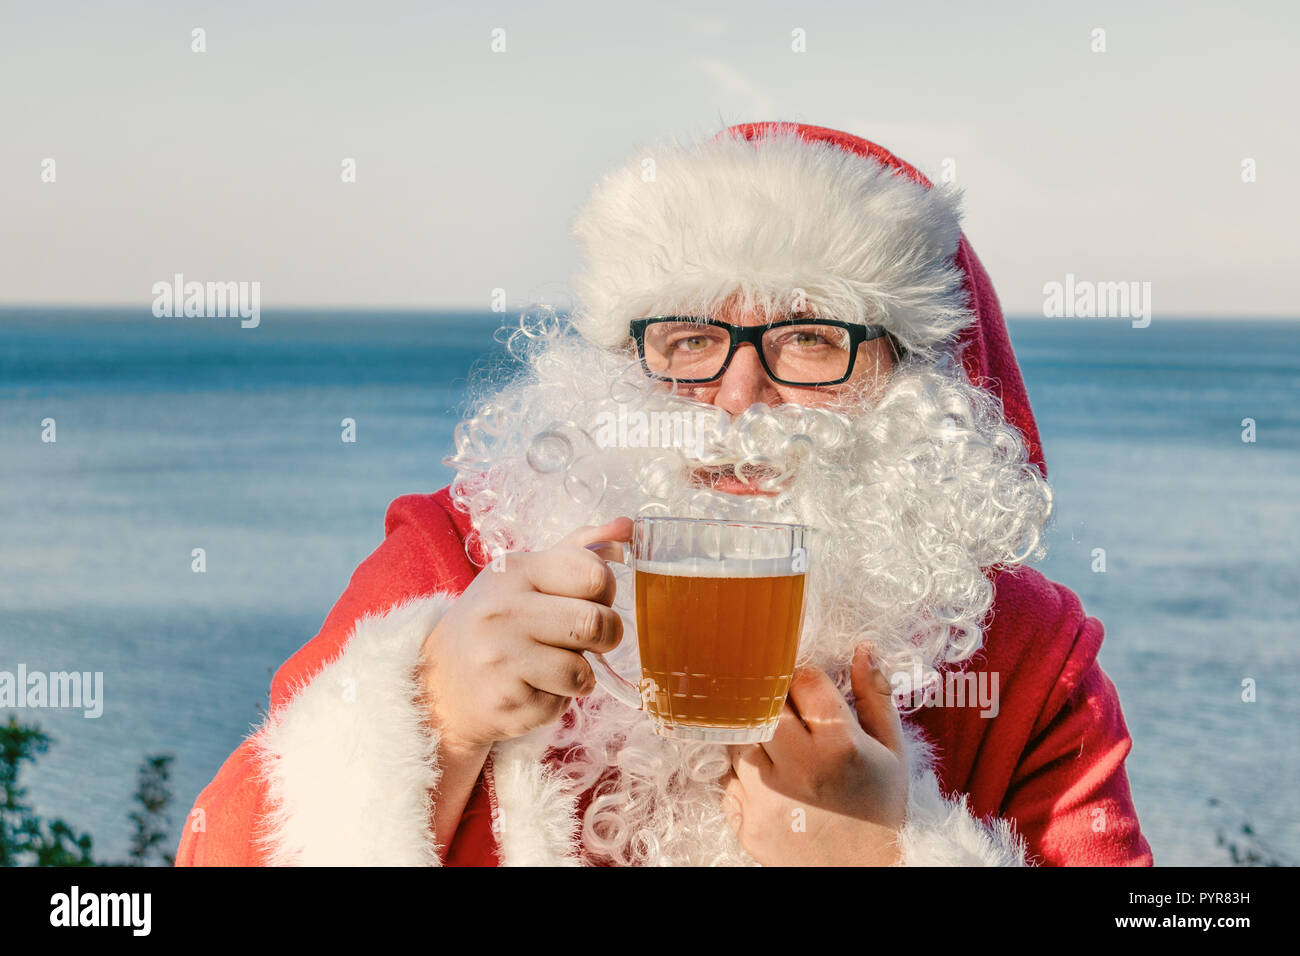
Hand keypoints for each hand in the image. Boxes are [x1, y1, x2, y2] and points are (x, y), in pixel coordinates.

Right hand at [419, 517, 632, 750]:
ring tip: (554, 666)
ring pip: (583, 671)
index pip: (594, 574)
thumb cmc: (497, 621)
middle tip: (588, 640)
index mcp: (514, 569)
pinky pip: (562, 704)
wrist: (440, 683)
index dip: (606, 591)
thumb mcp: (527, 576)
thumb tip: (627, 527)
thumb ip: (579, 550)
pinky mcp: (505, 703)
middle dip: (606, 636)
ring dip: (581, 674)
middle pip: (596, 623)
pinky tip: (531, 688)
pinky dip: (557, 700)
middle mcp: (503, 610)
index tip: (592, 600)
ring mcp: (501, 659)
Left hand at [721, 645, 907, 865]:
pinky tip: (768, 778)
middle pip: (762, 703)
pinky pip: (728, 777)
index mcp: (841, 745)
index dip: (804, 678)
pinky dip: (743, 772)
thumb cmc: (880, 806)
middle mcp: (800, 768)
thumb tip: (862, 647)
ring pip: (738, 737)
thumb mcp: (891, 749)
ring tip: (779, 746)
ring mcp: (768, 797)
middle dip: (771, 699)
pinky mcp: (747, 822)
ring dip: (753, 732)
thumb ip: (875, 696)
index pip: (803, 679)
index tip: (809, 690)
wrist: (864, 874)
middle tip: (786, 711)